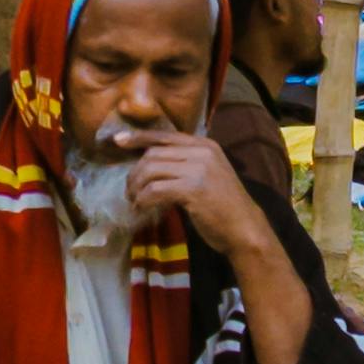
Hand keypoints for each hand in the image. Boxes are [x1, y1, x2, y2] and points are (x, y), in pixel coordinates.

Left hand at [121, 128, 267, 258]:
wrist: (245, 228)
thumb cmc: (224, 206)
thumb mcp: (207, 175)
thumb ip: (185, 164)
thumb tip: (150, 163)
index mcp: (204, 145)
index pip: (164, 135)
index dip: (139, 137)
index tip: (118, 141)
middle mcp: (201, 151)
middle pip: (153, 153)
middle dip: (135, 172)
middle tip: (129, 190)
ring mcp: (198, 168)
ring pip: (151, 170)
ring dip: (137, 187)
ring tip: (135, 200)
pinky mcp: (193, 188)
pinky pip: (155, 190)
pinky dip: (143, 200)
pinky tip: (142, 209)